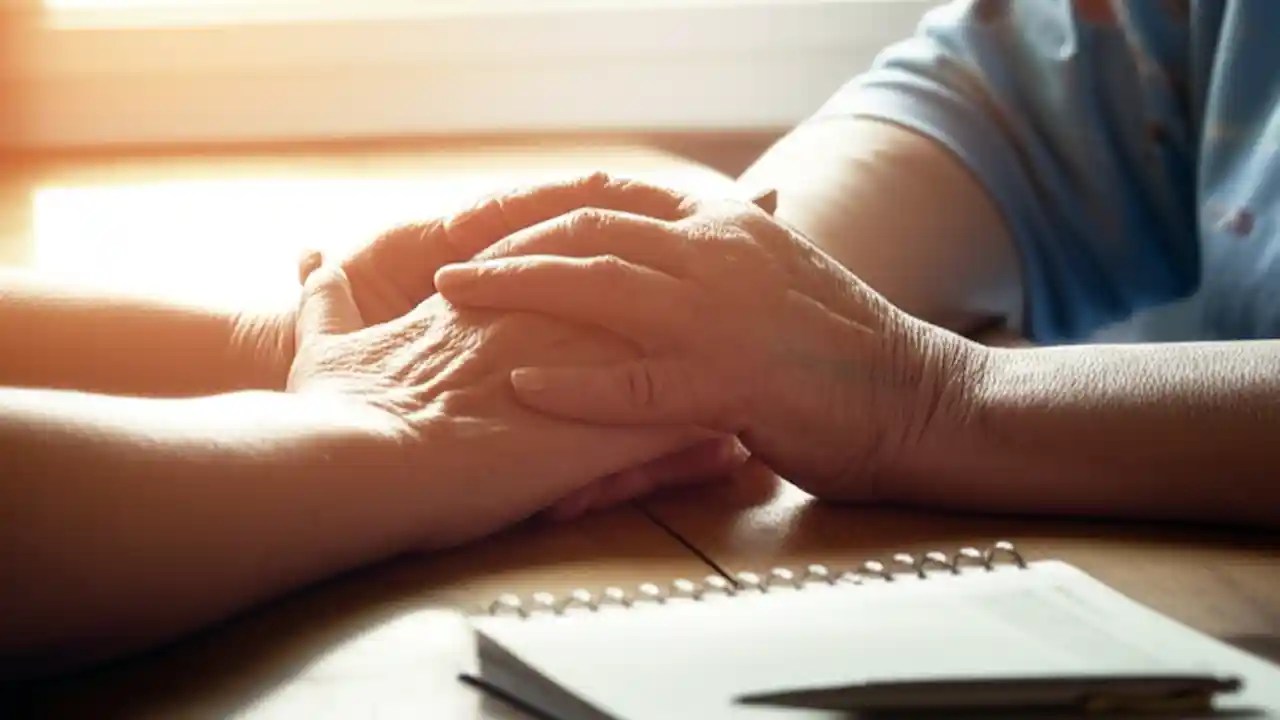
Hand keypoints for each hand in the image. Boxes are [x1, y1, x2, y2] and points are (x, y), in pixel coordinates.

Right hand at [288, 239, 739, 545]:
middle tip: (767, 210)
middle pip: (643, 282)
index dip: (619, 229)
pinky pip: (663, 433)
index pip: (574, 251)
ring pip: (665, 355)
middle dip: (707, 250)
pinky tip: (744, 440)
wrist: (345, 455)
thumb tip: (303, 256)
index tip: (661, 208)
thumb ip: (323, 296)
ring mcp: (573, 380)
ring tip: (783, 323)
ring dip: (726, 341)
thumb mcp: (322, 339)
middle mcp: (546, 329)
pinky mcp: (588, 435)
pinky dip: (700, 438)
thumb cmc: (331, 403)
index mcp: (494, 304)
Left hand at [433, 179, 986, 501]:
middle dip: (508, 242)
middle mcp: (719, 255)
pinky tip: (520, 384)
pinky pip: (632, 383)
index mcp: (726, 226)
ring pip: (599, 288)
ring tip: (453, 298)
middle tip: (446, 259)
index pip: (612, 196)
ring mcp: (724, 317)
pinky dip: (571, 384)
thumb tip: (651, 251)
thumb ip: (712, 257)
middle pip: (590, 231)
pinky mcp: (733, 383)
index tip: (480, 222)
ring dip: (517, 289)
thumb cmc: (844, 349)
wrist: (920, 397)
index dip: (538, 205)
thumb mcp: (776, 274)